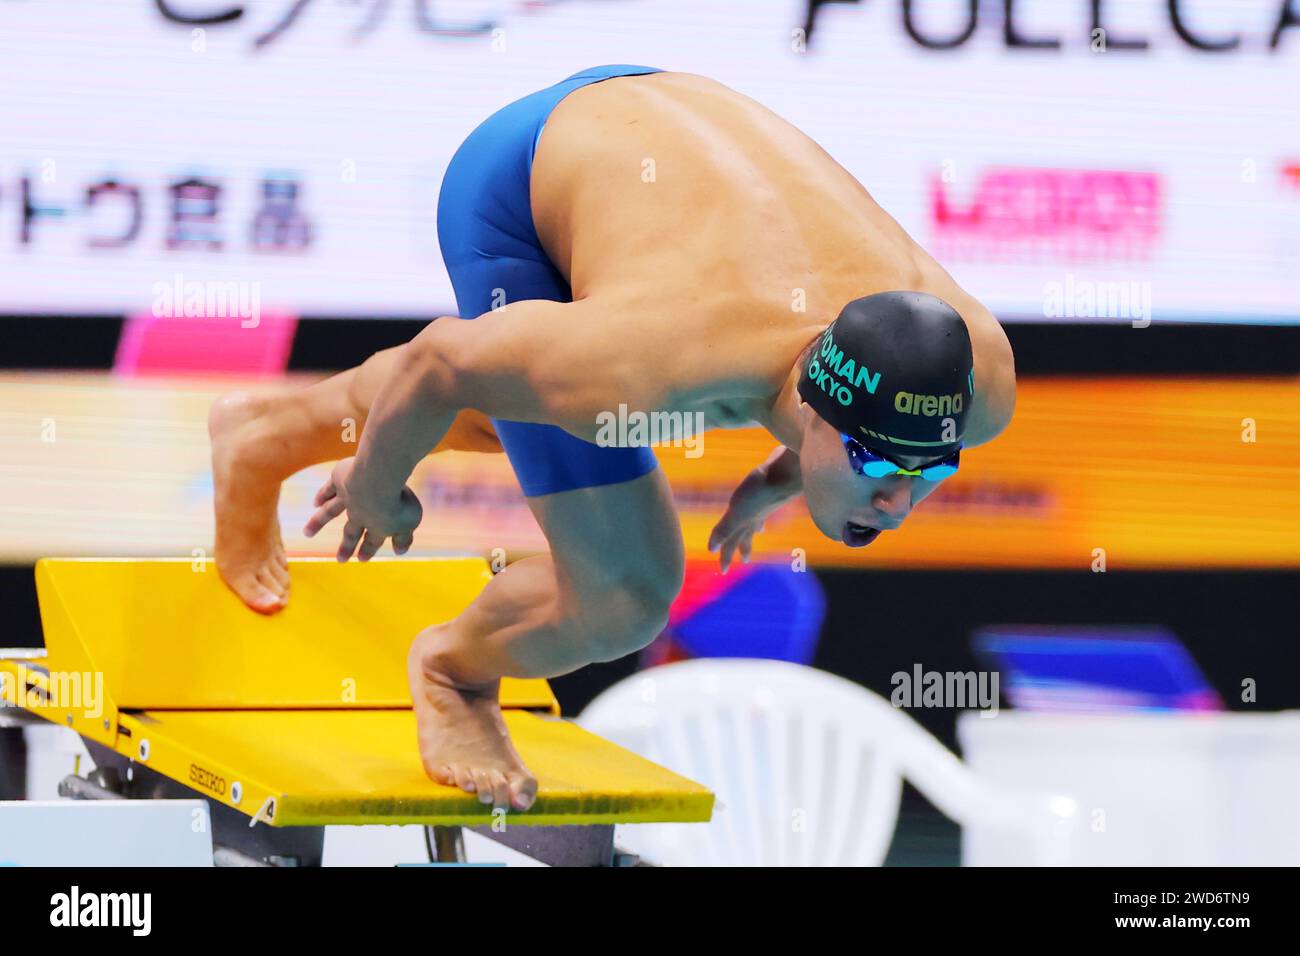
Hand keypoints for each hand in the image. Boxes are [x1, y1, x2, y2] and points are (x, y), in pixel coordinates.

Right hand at [304, 457, 423, 561]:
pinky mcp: (340, 479)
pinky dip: (322, 496)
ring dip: (318, 522)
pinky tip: (316, 502)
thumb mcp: (409, 522)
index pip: (373, 541)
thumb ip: (404, 538)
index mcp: (376, 525)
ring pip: (330, 511)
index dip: (368, 550)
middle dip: (347, 546)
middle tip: (340, 559)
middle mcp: (358, 514)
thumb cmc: (397, 501)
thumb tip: (400, 551)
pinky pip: (328, 490)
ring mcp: (347, 497)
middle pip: (351, 532)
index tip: (361, 559)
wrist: (378, 480)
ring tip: (307, 533)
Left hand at [708, 460, 795, 573]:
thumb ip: (725, 529)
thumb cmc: (760, 492)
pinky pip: (765, 503)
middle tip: (744, 560)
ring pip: (757, 520)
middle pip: (746, 535)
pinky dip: (764, 509)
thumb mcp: (737, 512)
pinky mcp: (769, 489)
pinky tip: (767, 504)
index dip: (726, 556)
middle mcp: (755, 517)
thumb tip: (711, 549)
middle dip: (743, 548)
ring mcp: (764, 504)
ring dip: (754, 529)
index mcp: (745, 523)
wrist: (786, 473)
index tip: (723, 571)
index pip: (732, 543)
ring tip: (757, 533)